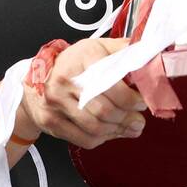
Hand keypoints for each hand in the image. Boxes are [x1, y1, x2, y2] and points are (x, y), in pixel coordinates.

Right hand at [15, 37, 147, 149]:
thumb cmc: (74, 64)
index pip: (110, 82)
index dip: (130, 98)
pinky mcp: (51, 121)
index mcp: (83, 56)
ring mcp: (56, 102)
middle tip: (140, 120)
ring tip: (132, 128)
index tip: (142, 102)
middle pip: (104, 109)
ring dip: (118, 131)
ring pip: (95, 127)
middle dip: (128, 118)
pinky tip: (112, 133)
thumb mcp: (98, 48)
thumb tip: (151, 58)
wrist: (35, 81)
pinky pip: (84, 138)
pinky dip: (103, 139)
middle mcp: (66, 78)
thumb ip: (124, 52)